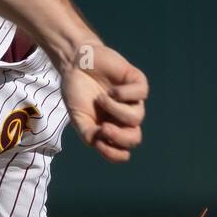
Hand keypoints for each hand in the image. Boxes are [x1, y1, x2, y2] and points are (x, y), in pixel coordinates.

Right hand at [59, 42, 147, 161]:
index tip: (98, 142)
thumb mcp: (78, 117)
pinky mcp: (137, 82)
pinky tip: (111, 90)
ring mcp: (133, 101)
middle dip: (121, 137)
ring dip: (116, 110)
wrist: (75, 63)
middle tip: (104, 128)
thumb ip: (89, 134)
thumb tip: (103, 142)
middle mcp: (124, 118)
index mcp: (111, 129)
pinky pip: (141, 94)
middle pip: (135, 138)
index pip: (123, 150)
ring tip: (100, 99)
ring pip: (137, 117)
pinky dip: (123, 94)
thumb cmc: (77, 91)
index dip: (115, 153)